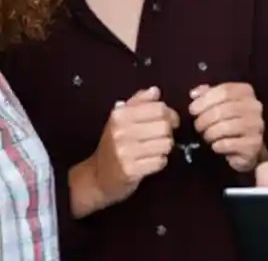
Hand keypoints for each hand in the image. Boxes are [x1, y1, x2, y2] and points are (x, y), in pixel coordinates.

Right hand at [90, 86, 179, 204]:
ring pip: (165, 144)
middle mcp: (121, 131)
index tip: (170, 121)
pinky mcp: (131, 171)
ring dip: (165, 148)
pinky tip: (150, 161)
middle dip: (168, 132)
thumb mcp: (121, 118)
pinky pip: (160, 162)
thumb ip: (139, 102)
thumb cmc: (113, 144)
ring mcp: (125, 152)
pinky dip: (160, 162)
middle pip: (164, 126)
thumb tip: (155, 91)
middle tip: (161, 137)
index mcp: (119, 115)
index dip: (170, 114)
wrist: (97, 177)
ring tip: (155, 149)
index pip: (158, 108)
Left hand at [189, 82, 264, 171]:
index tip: (192, 110)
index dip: (205, 100)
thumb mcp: (218, 103)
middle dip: (204, 119)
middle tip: (198, 126)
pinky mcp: (254, 144)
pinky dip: (217, 145)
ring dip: (209, 133)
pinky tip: (215, 145)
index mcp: (246, 92)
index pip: (224, 91)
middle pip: (224, 109)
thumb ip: (206, 95)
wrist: (247, 145)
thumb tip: (194, 94)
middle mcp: (254, 107)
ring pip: (226, 127)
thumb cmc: (229, 120)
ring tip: (206, 136)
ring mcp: (256, 126)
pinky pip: (228, 144)